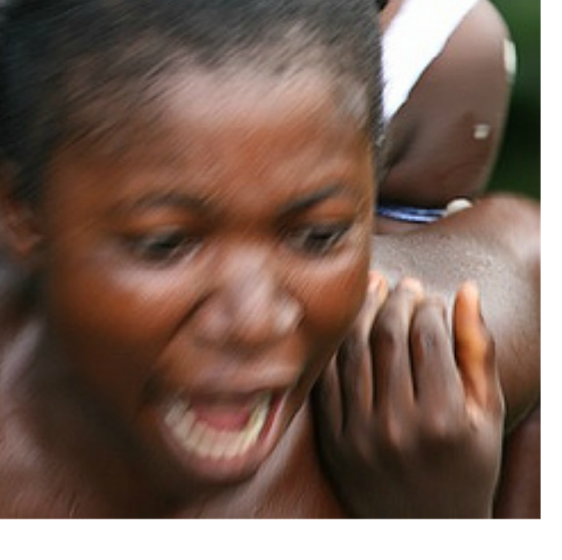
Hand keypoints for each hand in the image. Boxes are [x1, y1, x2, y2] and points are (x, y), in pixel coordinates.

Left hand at [315, 273, 503, 518]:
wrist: (428, 527)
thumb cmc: (467, 464)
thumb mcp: (487, 415)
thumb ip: (479, 352)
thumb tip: (465, 290)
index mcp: (444, 421)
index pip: (427, 339)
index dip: (428, 308)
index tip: (431, 298)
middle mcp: (399, 427)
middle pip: (387, 338)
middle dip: (396, 302)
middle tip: (403, 287)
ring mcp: (360, 434)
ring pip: (353, 351)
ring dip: (363, 313)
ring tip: (376, 291)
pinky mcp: (333, 440)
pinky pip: (328, 377)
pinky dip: (337, 344)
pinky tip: (349, 324)